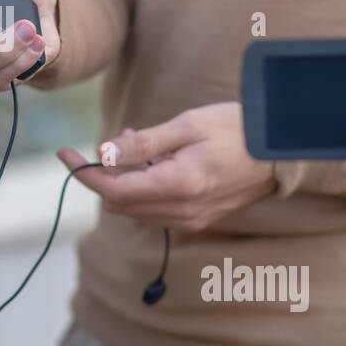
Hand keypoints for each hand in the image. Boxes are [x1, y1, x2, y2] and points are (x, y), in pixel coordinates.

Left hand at [58, 102, 276, 230]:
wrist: (281, 151)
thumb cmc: (236, 129)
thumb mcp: (187, 126)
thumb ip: (142, 143)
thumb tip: (102, 154)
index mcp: (178, 185)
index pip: (113, 189)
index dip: (83, 173)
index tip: (64, 154)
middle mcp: (182, 210)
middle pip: (119, 202)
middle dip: (103, 175)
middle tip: (112, 139)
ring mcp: (190, 219)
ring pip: (135, 207)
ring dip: (124, 179)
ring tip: (138, 141)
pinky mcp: (197, 219)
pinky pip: (155, 208)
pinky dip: (143, 186)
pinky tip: (155, 159)